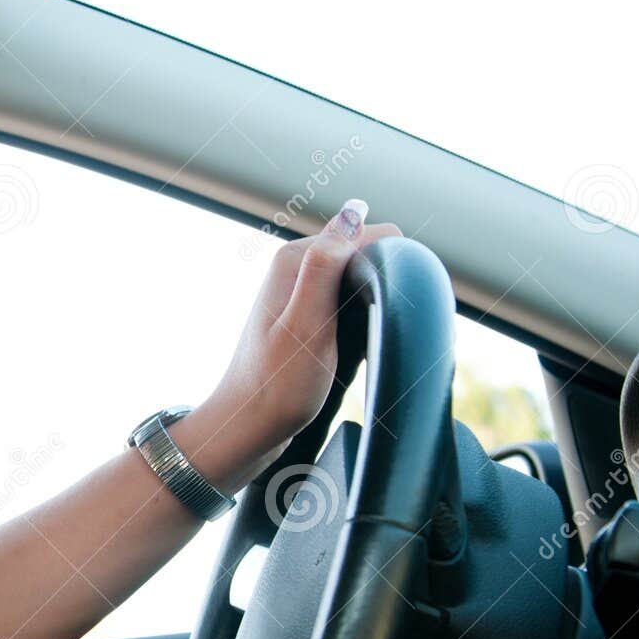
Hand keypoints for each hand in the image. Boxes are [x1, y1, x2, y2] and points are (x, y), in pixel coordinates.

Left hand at [196, 201, 401, 482]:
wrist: (249, 427)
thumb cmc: (276, 385)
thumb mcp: (307, 324)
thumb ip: (326, 266)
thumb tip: (353, 210)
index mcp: (294, 259)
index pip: (368, 231)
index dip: (389, 264)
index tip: (382, 306)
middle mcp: (295, 268)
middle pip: (366, 254)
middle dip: (382, 284)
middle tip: (367, 332)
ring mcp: (301, 293)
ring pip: (361, 280)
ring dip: (374, 305)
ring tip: (361, 342)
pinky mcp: (308, 317)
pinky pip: (351, 304)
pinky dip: (364, 322)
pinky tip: (357, 347)